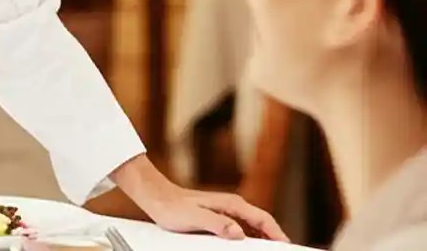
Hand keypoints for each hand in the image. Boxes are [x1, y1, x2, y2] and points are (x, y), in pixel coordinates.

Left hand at [111, 155, 287, 241]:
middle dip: (273, 237)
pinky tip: (247, 248)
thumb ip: (217, 224)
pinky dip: (248, 239)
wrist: (156, 198)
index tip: (287, 246)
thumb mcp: (194, 217)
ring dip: (261, 239)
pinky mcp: (218, 217)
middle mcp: (232, 206)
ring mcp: (226, 211)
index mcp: (231, 204)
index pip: (263, 219)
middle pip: (261, 223)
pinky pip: (240, 229)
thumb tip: (238, 233)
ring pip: (252, 227)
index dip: (277, 233)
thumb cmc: (172, 207)